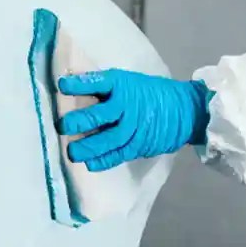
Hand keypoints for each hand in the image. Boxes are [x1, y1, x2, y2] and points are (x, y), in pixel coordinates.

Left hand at [57, 70, 212, 171]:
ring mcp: (134, 127)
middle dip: (79, 121)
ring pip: (108, 139)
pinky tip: (90, 164)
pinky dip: (104, 161)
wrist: (185, 110)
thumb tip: (73, 88)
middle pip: (100, 114)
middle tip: (62, 126)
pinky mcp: (139, 145)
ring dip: (88, 147)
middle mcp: (127, 105)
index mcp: (122, 85)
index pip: (98, 82)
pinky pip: (119, 154)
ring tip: (72, 152)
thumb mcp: (129, 82)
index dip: (79, 84)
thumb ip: (105, 88)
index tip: (61, 86)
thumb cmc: (149, 93)